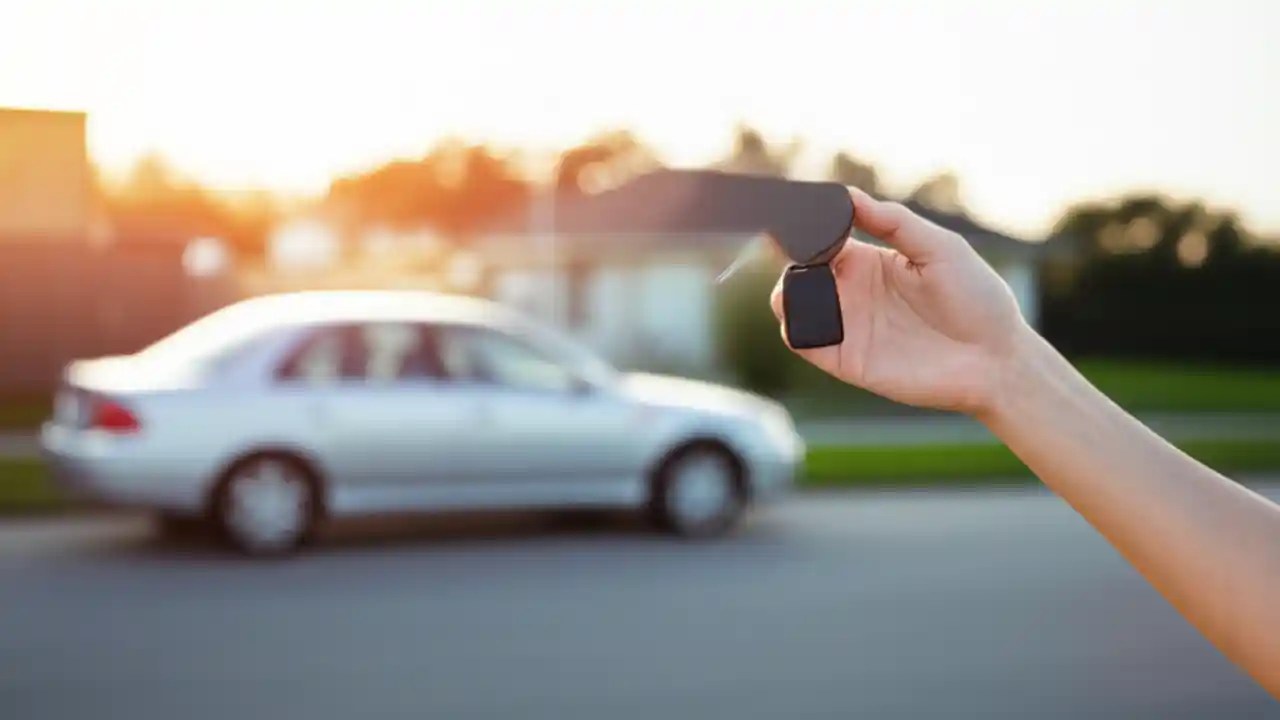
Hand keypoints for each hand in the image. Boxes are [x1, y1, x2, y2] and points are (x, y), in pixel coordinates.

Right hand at [771, 187, 1028, 416]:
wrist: (995, 360)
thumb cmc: (977, 299)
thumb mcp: (940, 246)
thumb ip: (893, 222)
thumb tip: (849, 194)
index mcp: (870, 261)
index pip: (822, 240)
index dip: (804, 228)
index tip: (794, 215)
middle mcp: (853, 293)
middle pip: (800, 271)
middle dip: (786, 257)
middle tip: (790, 249)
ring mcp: (848, 327)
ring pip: (792, 305)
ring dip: (785, 292)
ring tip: (801, 283)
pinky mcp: (846, 360)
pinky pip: (804, 342)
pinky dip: (794, 327)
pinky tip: (807, 313)